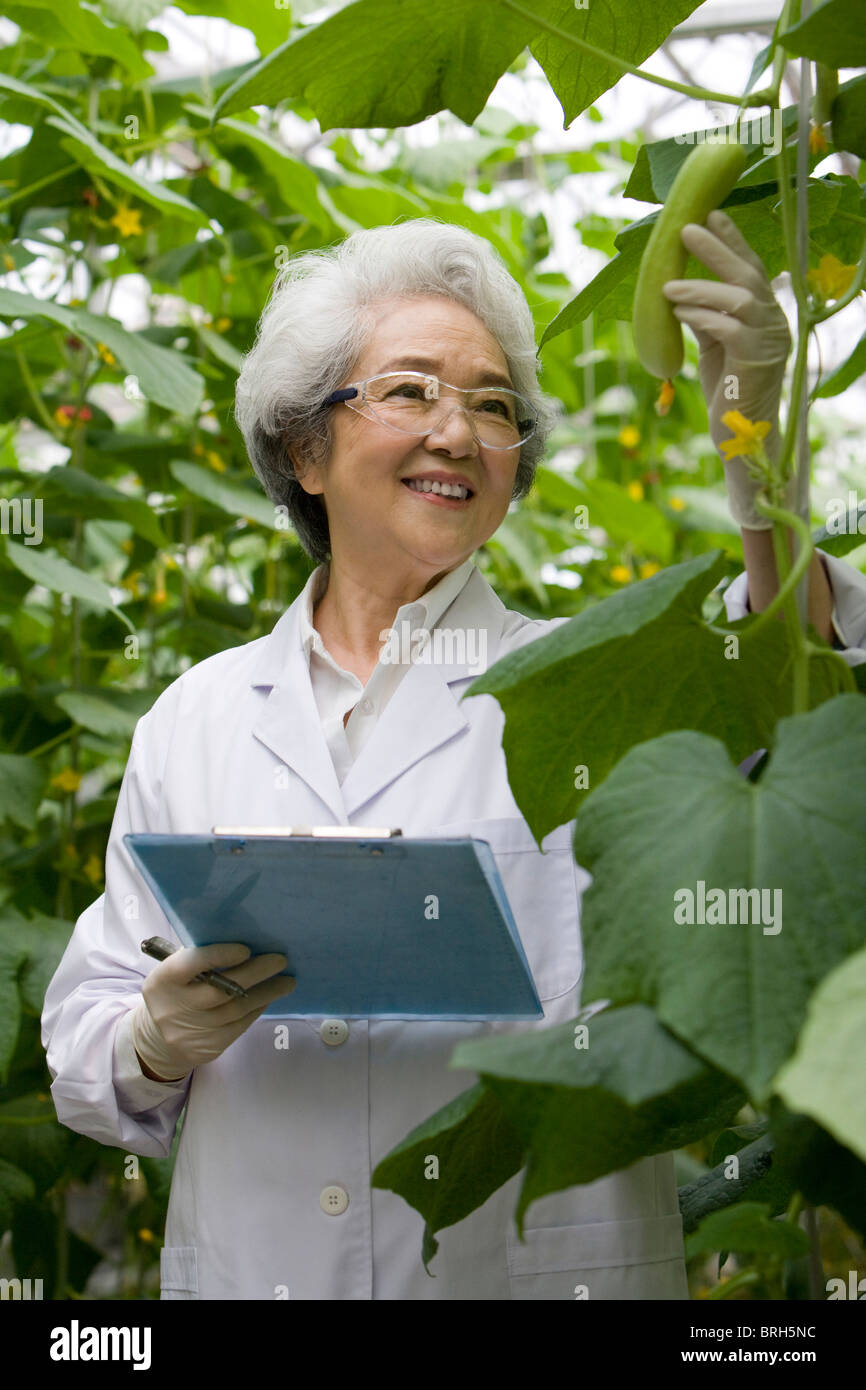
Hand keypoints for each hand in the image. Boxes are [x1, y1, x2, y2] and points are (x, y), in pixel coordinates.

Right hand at [130, 942, 295, 1081]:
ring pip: (236, 1010)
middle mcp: (175, 1007)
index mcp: (164, 979)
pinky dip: (257, 1009)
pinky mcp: (207, 1048)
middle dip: (255, 974)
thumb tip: (243, 937)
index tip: (246, 949)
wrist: (157, 1037)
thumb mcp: (175, 970)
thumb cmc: (176, 990)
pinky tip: (270, 997)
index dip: (219, 955)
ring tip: (287, 981)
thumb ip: (200, 956)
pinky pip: (239, 1026)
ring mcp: (191, 1031)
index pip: (191, 964)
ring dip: (266, 993)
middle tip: (280, 960)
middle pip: (220, 990)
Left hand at [661, 209, 793, 529]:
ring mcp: (769, 340)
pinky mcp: (756, 361)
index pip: (752, 268)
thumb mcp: (714, 344)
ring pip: (738, 298)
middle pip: (749, 274)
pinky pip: (728, 328)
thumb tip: (678, 287)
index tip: (712, 214)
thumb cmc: (728, 388)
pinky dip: (701, 315)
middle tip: (688, 229)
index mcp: (767, 314)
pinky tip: (678, 310)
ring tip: (667, 286)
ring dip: (700, 287)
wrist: (740, 435)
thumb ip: (705, 315)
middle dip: (718, 248)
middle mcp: (775, 321)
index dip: (733, 240)